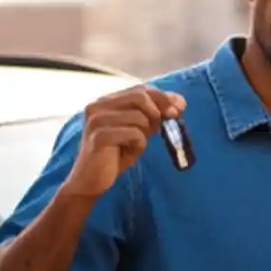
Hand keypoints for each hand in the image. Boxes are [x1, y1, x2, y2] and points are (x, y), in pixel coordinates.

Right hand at [61, 86, 185, 197]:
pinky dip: (138, 143)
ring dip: (144, 134)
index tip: (179, 109)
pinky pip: (133, 133)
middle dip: (158, 112)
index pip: (141, 89)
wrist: (91, 181)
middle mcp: (98, 105)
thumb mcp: (140, 131)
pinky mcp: (99, 136)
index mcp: (107, 101)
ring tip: (134, 145)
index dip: (163, 97)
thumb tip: (180, 101)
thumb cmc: (115, 155)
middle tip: (160, 128)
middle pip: (140, 96)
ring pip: (138, 116)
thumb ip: (155, 115)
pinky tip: (128, 151)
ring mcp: (96, 119)